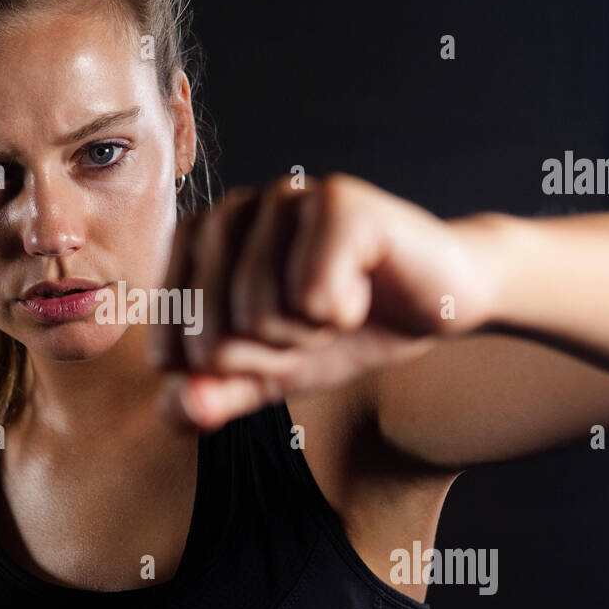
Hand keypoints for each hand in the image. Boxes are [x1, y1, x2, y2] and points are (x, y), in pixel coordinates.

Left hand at [148, 172, 493, 430]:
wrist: (436, 304)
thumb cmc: (343, 329)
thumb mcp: (269, 376)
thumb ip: (214, 395)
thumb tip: (175, 410)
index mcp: (196, 246)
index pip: (172, 346)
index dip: (229, 372)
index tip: (273, 346)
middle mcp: (230, 211)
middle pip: (210, 333)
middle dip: (269, 355)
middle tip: (313, 325)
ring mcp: (283, 197)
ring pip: (255, 313)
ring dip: (308, 333)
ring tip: (339, 304)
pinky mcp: (337, 199)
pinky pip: (310, 295)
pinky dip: (343, 312)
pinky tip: (364, 287)